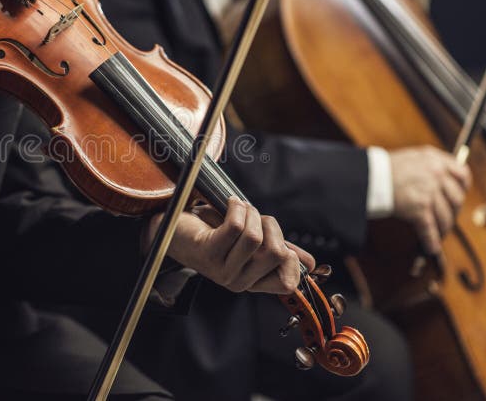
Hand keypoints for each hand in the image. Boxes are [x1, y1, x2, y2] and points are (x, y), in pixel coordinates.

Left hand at [144, 197, 314, 293]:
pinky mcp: (208, 254)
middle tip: (253, 217)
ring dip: (251, 213)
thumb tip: (311, 264)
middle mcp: (238, 282)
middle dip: (270, 225)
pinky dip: (237, 207)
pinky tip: (229, 202)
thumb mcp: (251, 243)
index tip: (274, 237)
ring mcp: (222, 271)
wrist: (174, 228)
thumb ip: (279, 252)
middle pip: (276, 253)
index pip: (288, 282)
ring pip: (255, 237)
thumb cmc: (214, 233)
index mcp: (253, 282)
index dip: (290, 256)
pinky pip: (235, 226)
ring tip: (238, 208)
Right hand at [389, 146, 471, 254]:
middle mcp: (435, 174)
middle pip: (456, 199)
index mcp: (434, 159)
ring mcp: (429, 191)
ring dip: (443, 228)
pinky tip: (432, 247)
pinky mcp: (419, 208)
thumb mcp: (409, 158)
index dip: (463, 188)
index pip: (462, 174)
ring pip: (445, 216)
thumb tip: (437, 182)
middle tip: (446, 218)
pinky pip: (430, 229)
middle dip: (453, 212)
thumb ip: (426, 166)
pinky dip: (431, 241)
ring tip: (438, 234)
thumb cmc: (380, 168)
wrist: (365, 176)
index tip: (459, 194)